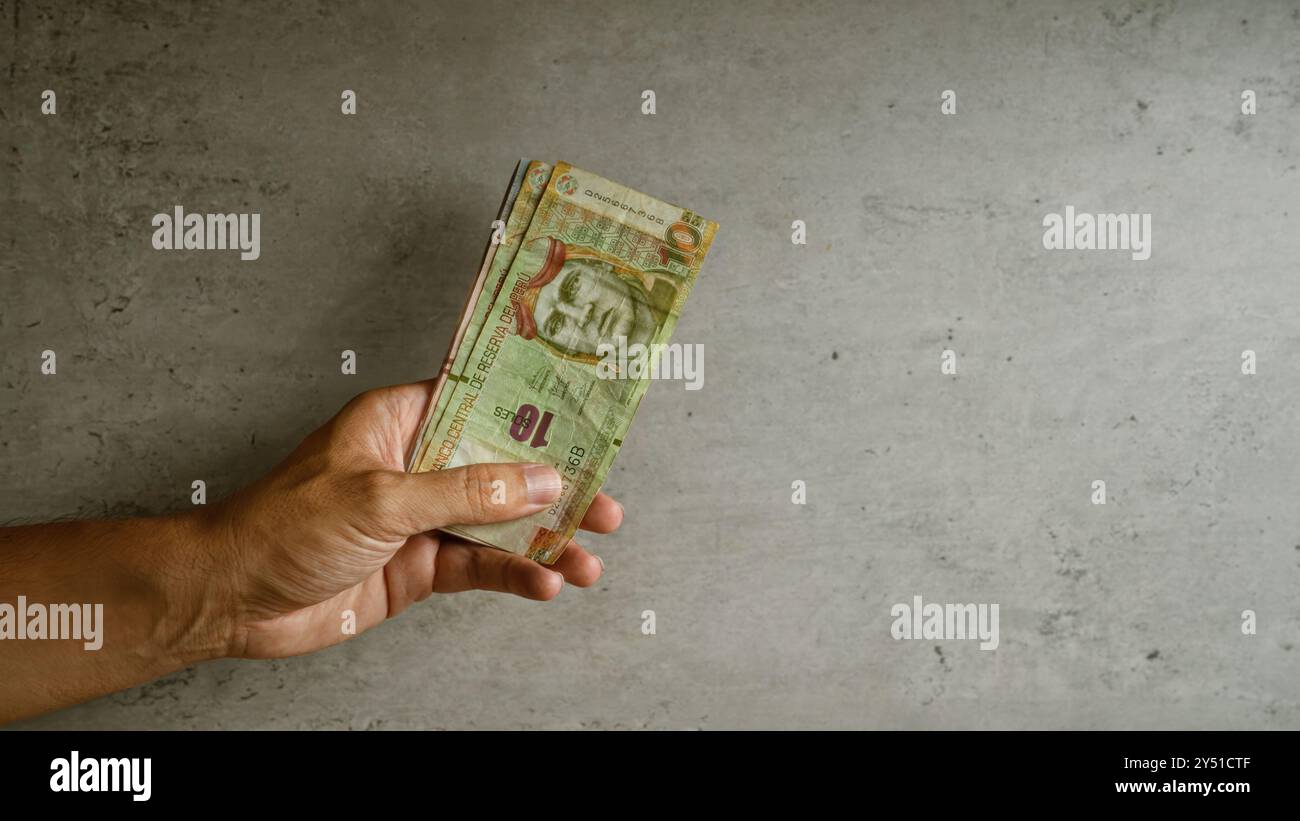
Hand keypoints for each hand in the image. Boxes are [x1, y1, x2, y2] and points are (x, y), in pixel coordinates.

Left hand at [199, 380, 621, 658]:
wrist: (232, 599)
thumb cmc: (281, 526)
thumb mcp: (382, 499)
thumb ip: (466, 492)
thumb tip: (539, 482)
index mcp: (401, 421)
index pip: (480, 403)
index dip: (534, 411)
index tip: (586, 417)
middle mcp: (416, 464)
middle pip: (502, 469)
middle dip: (556, 489)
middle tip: (605, 503)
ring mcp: (421, 518)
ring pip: (499, 524)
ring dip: (544, 542)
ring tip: (587, 560)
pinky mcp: (419, 566)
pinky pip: (480, 567)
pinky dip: (514, 576)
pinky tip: (543, 584)